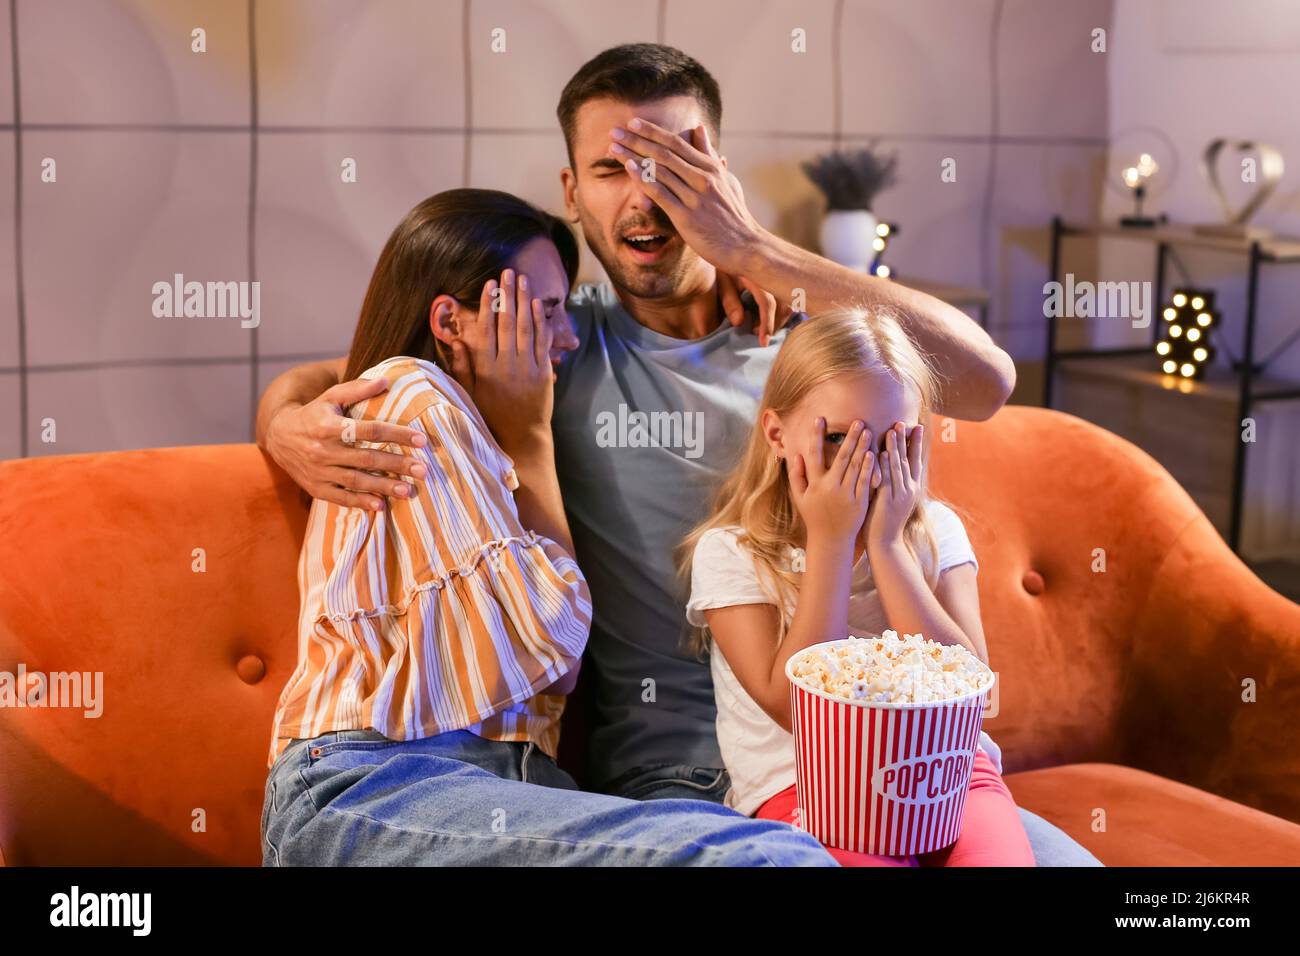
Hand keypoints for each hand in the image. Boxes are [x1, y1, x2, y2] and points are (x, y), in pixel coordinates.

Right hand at [264, 376, 427, 510]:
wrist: (278, 436)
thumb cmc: (313, 414)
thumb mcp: (330, 397)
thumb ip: (357, 389)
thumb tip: (386, 380)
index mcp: (329, 426)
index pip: (370, 431)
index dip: (397, 435)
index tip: (422, 440)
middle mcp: (324, 450)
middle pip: (367, 459)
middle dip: (397, 465)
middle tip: (423, 470)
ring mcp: (319, 471)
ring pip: (356, 481)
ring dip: (384, 487)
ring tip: (409, 491)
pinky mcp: (315, 488)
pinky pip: (340, 497)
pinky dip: (360, 502)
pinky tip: (381, 506)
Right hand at [444, 268, 554, 451]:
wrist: (521, 437)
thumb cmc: (491, 416)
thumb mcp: (469, 395)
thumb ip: (462, 368)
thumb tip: (456, 341)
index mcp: (486, 369)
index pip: (487, 329)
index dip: (488, 305)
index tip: (489, 285)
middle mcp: (507, 366)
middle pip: (507, 323)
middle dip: (508, 295)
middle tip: (508, 272)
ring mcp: (527, 369)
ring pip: (526, 328)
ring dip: (524, 301)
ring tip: (523, 280)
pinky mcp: (543, 373)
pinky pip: (542, 342)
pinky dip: (540, 322)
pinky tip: (537, 305)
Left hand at [610, 120, 764, 276]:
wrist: (745, 246)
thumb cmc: (735, 215)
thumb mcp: (726, 180)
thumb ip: (709, 155)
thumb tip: (700, 129)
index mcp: (711, 168)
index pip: (677, 143)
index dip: (653, 132)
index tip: (633, 122)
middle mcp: (702, 178)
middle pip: (664, 152)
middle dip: (636, 140)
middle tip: (614, 131)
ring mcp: (694, 197)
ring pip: (659, 170)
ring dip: (633, 156)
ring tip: (612, 148)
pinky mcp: (687, 216)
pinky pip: (661, 194)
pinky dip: (644, 179)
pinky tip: (629, 169)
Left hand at [717, 271, 794, 346]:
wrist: (728, 249)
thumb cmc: (722, 267)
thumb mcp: (721, 282)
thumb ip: (729, 300)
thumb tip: (739, 322)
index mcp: (757, 272)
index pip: (768, 302)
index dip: (766, 323)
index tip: (763, 342)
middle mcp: (773, 272)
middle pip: (784, 304)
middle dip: (775, 324)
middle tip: (760, 336)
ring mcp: (780, 273)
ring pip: (790, 302)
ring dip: (780, 318)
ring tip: (762, 328)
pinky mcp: (783, 275)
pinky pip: (791, 296)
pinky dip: (783, 310)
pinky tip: (770, 317)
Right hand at [787, 418, 875, 547]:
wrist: (830, 540)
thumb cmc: (814, 517)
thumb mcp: (800, 498)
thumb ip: (796, 476)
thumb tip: (795, 455)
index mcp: (814, 484)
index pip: (814, 455)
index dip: (816, 436)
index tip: (820, 419)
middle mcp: (830, 487)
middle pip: (840, 457)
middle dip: (849, 438)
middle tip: (857, 421)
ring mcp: (846, 495)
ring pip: (854, 467)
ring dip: (861, 447)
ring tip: (868, 431)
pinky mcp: (859, 502)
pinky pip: (865, 481)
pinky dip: (869, 467)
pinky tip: (874, 453)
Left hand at [865, 423, 924, 554]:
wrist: (885, 543)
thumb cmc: (885, 520)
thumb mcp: (893, 498)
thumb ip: (894, 481)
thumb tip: (890, 464)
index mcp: (911, 488)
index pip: (916, 461)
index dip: (916, 443)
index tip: (916, 426)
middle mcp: (909, 490)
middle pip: (909, 460)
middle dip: (906, 440)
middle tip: (904, 421)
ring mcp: (900, 495)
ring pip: (898, 467)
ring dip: (896, 447)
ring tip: (893, 430)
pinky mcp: (888, 501)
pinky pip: (886, 479)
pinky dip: (884, 465)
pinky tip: (881, 452)